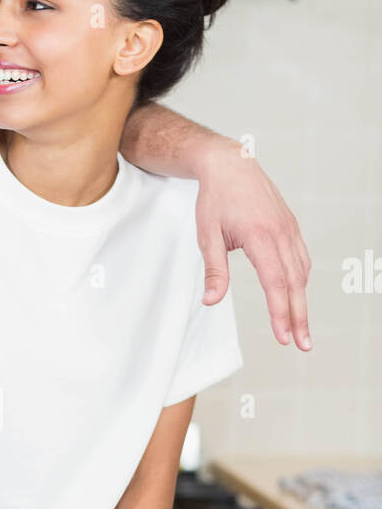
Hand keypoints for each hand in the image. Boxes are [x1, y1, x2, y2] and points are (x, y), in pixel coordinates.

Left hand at [195, 143, 311, 349]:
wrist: (230, 164)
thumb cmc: (215, 199)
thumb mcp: (207, 235)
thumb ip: (214, 270)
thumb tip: (212, 301)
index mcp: (260, 236)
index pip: (275, 283)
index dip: (280, 312)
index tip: (282, 336)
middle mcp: (281, 233)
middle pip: (295, 283)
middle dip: (299, 317)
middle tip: (302, 345)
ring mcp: (289, 229)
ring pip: (302, 272)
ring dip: (302, 302)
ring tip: (300, 329)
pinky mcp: (290, 227)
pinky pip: (301, 258)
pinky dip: (301, 280)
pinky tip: (297, 295)